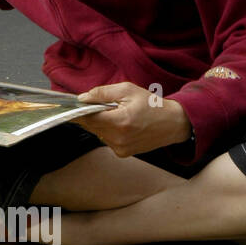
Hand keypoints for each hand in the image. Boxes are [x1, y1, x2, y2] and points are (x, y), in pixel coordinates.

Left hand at [73, 83, 190, 157]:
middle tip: (98, 105)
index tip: (73, 106)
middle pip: (91, 126)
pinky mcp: (122, 153)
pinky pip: (106, 140)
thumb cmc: (152, 104)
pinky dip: (108, 132)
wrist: (172, 124)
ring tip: (115, 115)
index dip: (79, 111)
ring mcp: (120, 148)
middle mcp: (119, 138)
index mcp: (120, 121)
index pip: (89, 118)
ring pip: (98, 133)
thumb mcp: (128, 90)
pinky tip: (120, 125)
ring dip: (100, 124)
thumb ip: (103, 93)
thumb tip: (82, 98)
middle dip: (91, 115)